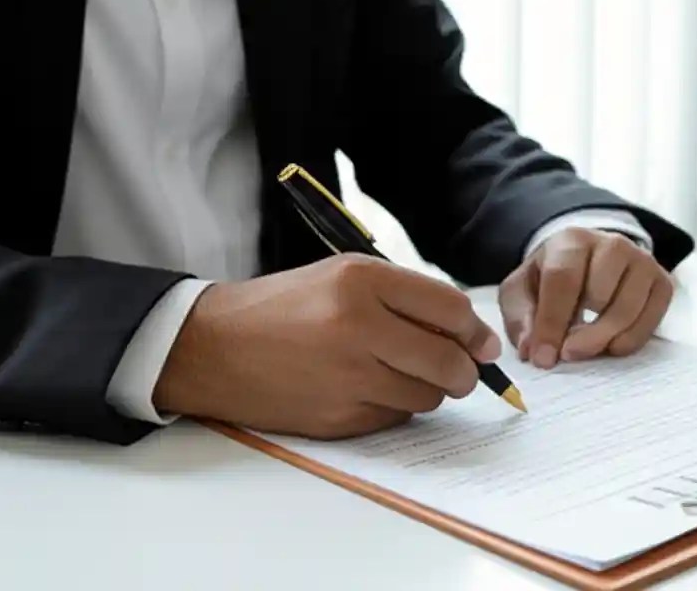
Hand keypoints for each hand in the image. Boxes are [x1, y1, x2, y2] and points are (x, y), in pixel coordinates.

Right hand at [152, 254, 500, 438]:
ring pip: (427, 396)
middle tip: (460, 372)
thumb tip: (468, 335)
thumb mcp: (341, 276)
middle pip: (449, 362)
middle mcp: (357, 326)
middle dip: (464, 372)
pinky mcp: (337, 417)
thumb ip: (404, 297)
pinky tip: (365, 390)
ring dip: (427, 390)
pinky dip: (393, 407)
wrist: (213, 347)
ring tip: (398, 374)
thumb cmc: (283, 307)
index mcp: (361, 281)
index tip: (484, 345)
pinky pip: (395, 419)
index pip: (450, 310)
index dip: (476, 332)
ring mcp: (347, 377)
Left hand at [498, 227, 673, 368]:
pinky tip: (608, 344)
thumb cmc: (549, 281)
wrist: (587, 263)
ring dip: (604, 341)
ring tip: (584, 350)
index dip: (551, 322)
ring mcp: (642, 261)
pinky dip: (628, 341)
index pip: (563, 279)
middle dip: (580, 335)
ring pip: (628, 310)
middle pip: (600, 295)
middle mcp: (612, 244)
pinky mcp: (662, 283)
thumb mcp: (522, 293)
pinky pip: (650, 322)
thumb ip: (520, 319)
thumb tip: (531, 349)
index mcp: (571, 240)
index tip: (543, 358)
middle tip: (566, 355)